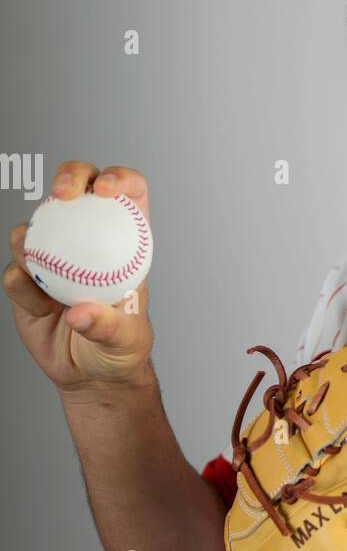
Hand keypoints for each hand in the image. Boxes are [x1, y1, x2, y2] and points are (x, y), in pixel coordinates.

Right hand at [4, 162, 154, 389]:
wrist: (88, 374)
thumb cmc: (119, 350)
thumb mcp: (125, 340)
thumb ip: (108, 325)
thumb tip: (81, 312)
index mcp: (123, 242)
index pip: (128, 194)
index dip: (119, 179)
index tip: (106, 191)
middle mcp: (87, 239)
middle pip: (76, 187)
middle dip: (69, 176)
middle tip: (63, 195)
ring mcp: (53, 255)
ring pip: (34, 227)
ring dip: (34, 245)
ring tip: (49, 283)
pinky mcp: (26, 280)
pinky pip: (15, 272)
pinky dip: (24, 289)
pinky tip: (42, 310)